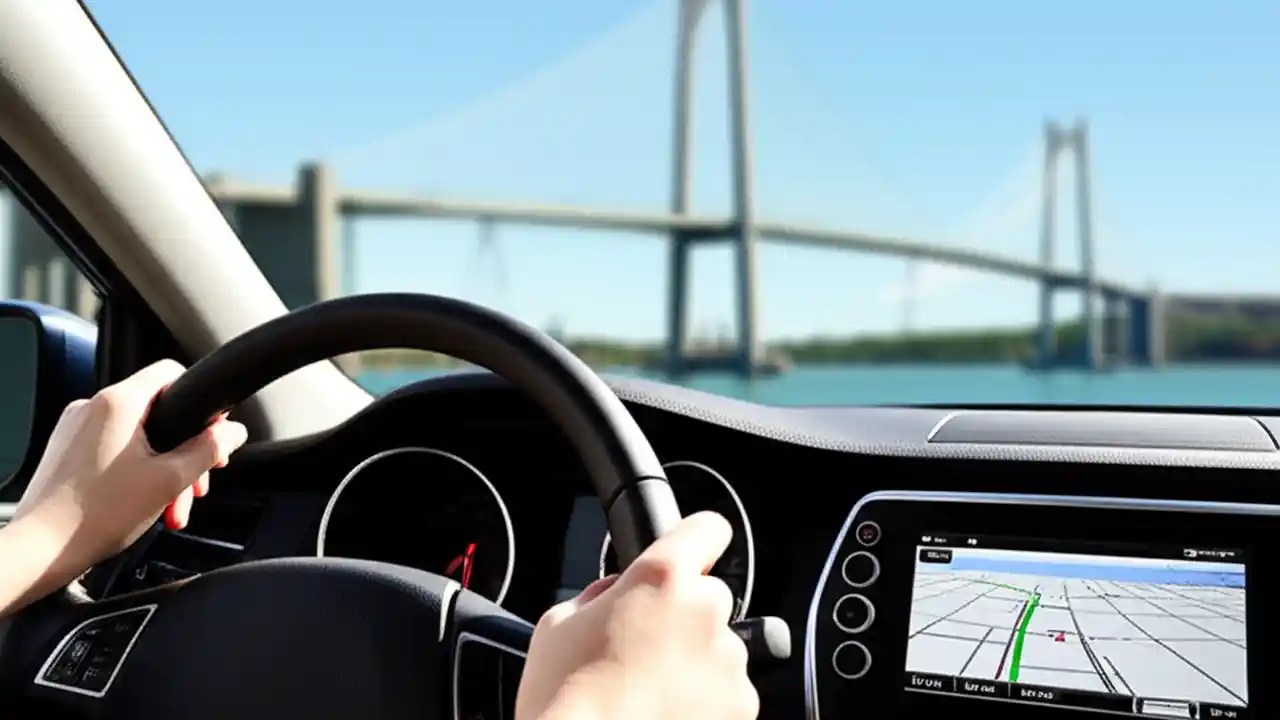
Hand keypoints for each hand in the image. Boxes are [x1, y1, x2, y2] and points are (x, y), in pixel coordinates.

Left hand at [13, 359, 247, 575]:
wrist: (40, 549)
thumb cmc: (98, 515)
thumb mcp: (171, 480)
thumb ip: (210, 449)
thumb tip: (234, 431)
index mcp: (118, 402)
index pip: (172, 373)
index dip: (201, 402)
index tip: (213, 433)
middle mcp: (92, 407)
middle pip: (159, 413)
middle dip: (184, 451)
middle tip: (196, 484)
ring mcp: (75, 428)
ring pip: (138, 436)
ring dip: (163, 469)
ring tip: (170, 507)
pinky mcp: (66, 450)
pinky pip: (114, 450)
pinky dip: (135, 472)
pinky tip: (145, 503)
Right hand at [516, 511, 757, 719]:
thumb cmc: (564, 703)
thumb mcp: (557, 625)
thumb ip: (600, 594)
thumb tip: (616, 594)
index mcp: (661, 579)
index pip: (706, 529)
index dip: (695, 543)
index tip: (688, 557)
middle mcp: (705, 612)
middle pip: (709, 597)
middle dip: (683, 617)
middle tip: (643, 650)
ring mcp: (728, 663)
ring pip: (719, 649)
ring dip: (694, 664)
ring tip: (649, 696)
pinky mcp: (743, 707)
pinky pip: (728, 694)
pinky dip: (707, 704)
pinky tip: (665, 718)